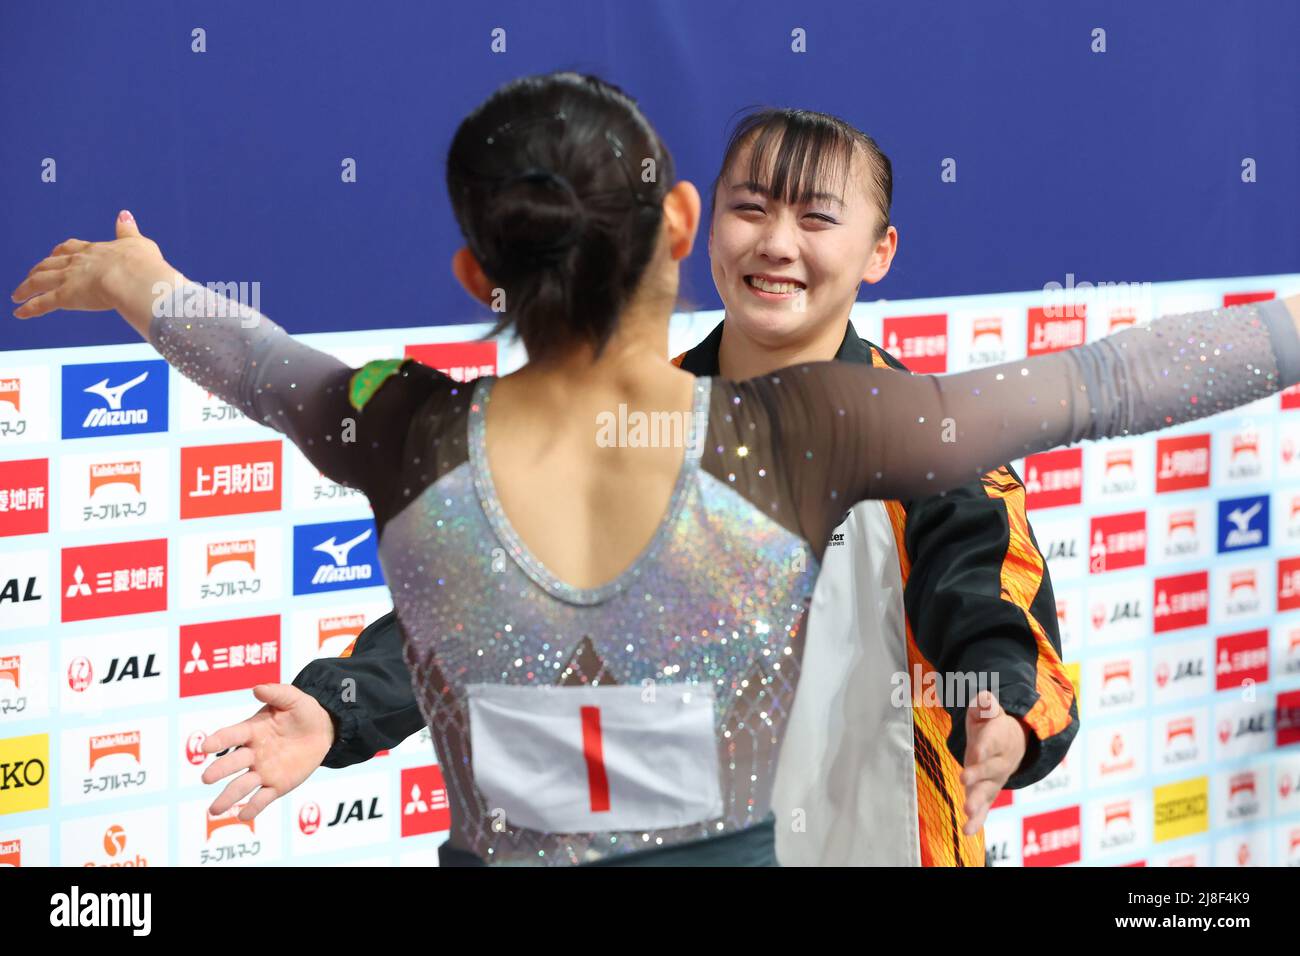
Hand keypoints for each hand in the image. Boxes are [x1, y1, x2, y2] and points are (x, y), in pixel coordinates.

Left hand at [11, 210, 177, 331]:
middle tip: (32, 275)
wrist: (134, 277)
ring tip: (17, 295)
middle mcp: (76, 262)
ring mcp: (69, 279)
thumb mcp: (137, 243)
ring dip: (25, 288)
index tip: (54, 254)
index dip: (61, 252)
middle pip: (50, 263)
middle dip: (39, 269)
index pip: (71, 248)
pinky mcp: (65, 297)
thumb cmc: (140, 263)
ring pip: (39, 281)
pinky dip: (29, 308)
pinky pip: (42, 303)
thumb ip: (127, 230)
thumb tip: (124, 214)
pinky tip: (20, 313)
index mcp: (94, 251)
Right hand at [200, 683, 336, 821]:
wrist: (322, 730)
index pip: (233, 735)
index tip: (205, 746)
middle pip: (233, 762)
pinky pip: (262, 798)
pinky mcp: (276, 785)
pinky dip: (253, 807)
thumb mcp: (293, 698)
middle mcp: (253, 752)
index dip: (219, 740)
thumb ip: (277, 693)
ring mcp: (263, 770)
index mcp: (253, 730)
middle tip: (207, 778)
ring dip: (228, 797)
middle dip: (220, 770)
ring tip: (215, 810)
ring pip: (242, 785)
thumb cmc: (302, 712)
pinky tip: (243, 816)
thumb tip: (258, 689)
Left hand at [959, 689, 1029, 835]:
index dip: (983, 746)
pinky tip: (967, 831)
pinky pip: (985, 809)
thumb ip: (985, 704)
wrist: (1012, 744)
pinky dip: (977, 820)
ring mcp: (994, 780)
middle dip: (978, 775)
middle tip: (964, 779)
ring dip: (977, 802)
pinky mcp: (988, 794)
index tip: (975, 751)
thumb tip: (983, 697)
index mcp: (999, 738)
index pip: (990, 741)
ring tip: (967, 811)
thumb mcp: (988, 710)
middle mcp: (999, 763)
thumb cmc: (993, 725)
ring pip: (987, 793)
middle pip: (989, 770)